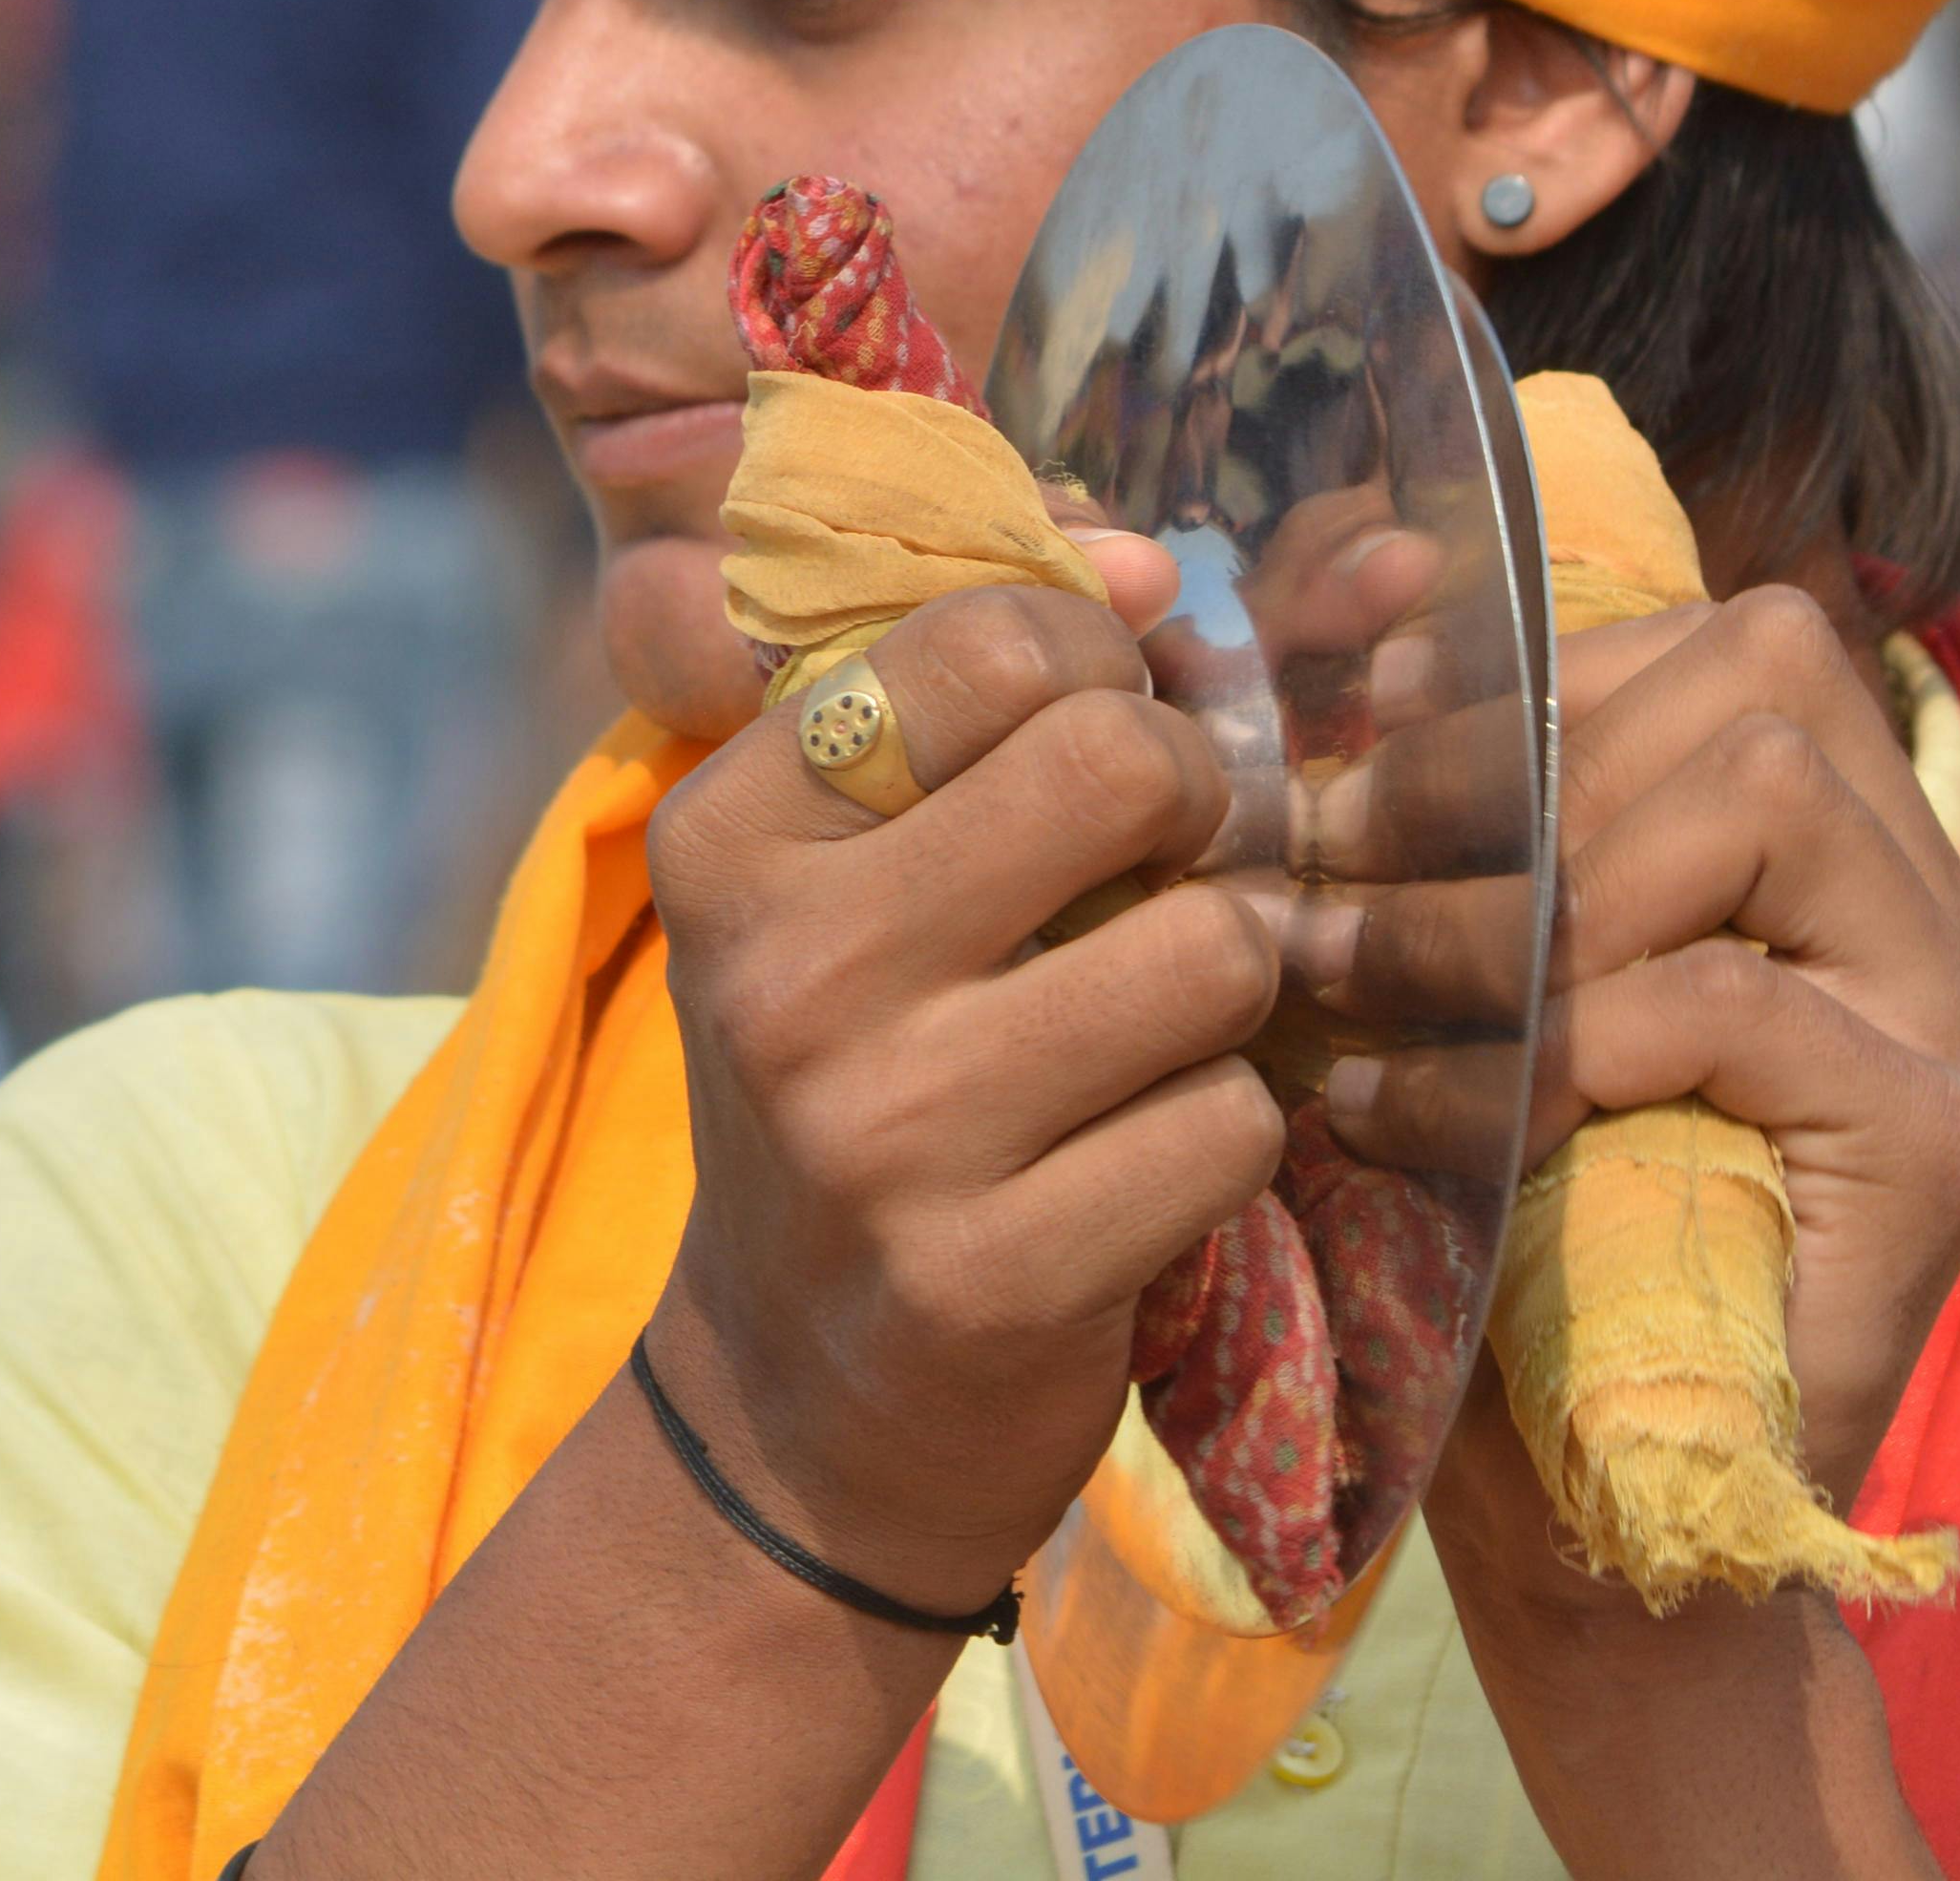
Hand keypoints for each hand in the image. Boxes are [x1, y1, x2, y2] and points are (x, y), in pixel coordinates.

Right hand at [635, 539, 1280, 1614]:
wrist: (802, 1406)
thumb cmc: (864, 1083)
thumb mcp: (847, 878)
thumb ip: (974, 693)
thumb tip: (1144, 554)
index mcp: (730, 835)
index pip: (988, 641)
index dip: (1102, 666)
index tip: (1099, 733)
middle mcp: (783, 970)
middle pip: (1115, 764)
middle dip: (1194, 805)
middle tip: (1167, 867)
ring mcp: (881, 1133)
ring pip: (1208, 950)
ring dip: (1223, 991)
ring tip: (1152, 1032)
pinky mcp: (992, 1273)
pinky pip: (1230, 1124)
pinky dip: (1223, 1138)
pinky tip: (1140, 1165)